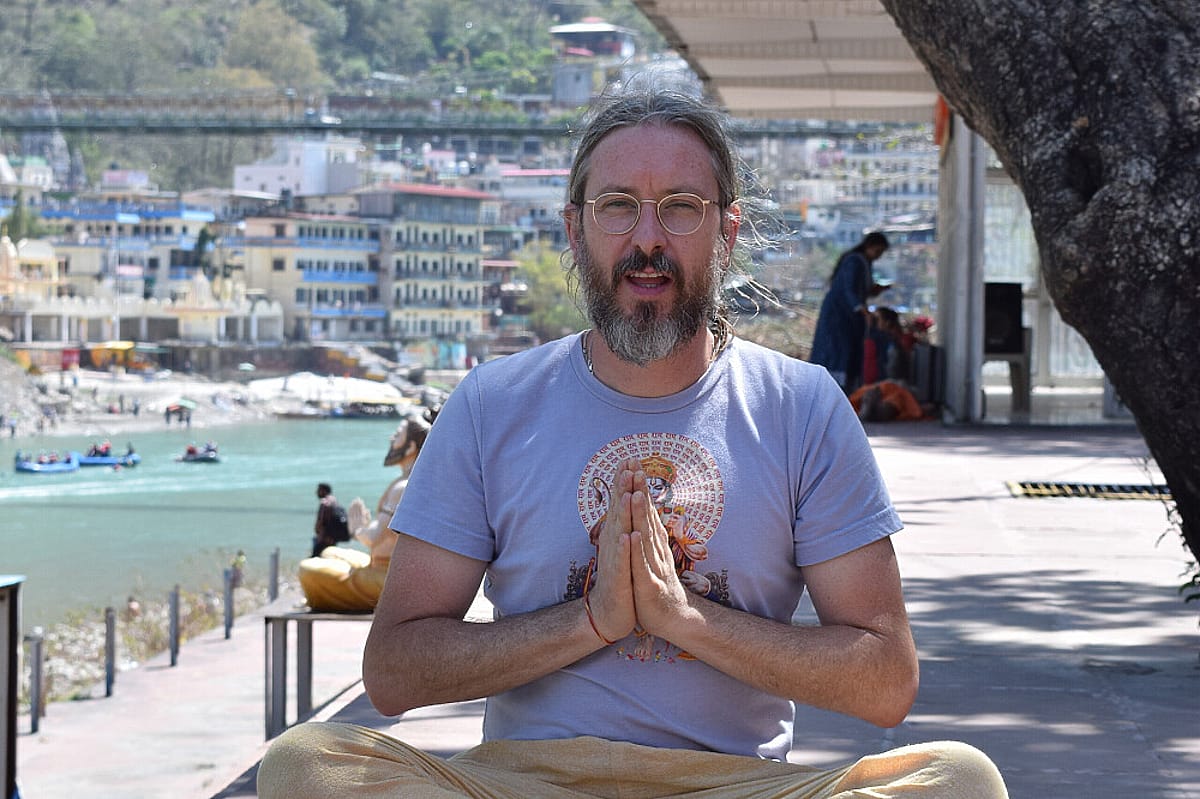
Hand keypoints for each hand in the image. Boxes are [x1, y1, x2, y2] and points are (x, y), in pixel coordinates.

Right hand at [585, 459, 638, 642]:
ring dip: (622, 512)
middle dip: (623, 486)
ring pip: (619, 531)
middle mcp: (614, 542)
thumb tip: (627, 500)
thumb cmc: (621, 579)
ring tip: (626, 492)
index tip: (630, 459)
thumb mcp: (624, 548)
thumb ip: (624, 524)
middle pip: (618, 510)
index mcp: (618, 534)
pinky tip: (625, 536)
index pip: (622, 503)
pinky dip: (624, 549)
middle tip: (627, 463)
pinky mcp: (618, 578)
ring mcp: (615, 559)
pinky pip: (621, 562)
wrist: (611, 612)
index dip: (625, 481)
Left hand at [627, 466, 691, 636]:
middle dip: (640, 492)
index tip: (633, 465)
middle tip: (636, 468)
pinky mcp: (649, 586)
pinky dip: (636, 550)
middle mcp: (656, 550)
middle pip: (647, 518)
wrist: (673, 619)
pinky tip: (631, 535)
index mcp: (654, 544)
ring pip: (646, 537)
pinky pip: (641, 566)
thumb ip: (649, 533)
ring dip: (640, 515)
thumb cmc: (657, 586)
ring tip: (634, 493)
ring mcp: (654, 567)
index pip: (646, 511)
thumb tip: (644, 511)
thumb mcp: (651, 556)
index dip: (640, 488)